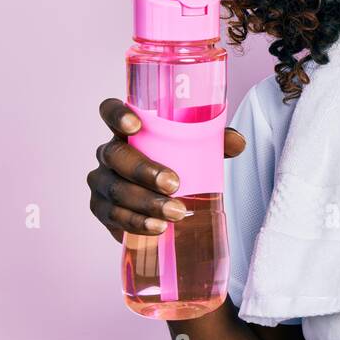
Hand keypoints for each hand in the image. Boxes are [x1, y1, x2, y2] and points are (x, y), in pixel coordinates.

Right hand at [87, 97, 245, 243]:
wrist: (168, 206)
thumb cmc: (179, 167)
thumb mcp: (200, 152)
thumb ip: (218, 142)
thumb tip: (237, 142)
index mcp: (129, 130)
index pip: (111, 112)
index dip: (117, 114)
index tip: (135, 125)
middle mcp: (110, 153)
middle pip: (115, 155)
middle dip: (143, 170)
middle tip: (173, 184)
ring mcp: (103, 182)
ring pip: (115, 189)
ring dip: (145, 202)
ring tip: (176, 213)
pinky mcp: (103, 210)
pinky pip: (114, 217)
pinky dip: (137, 223)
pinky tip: (158, 227)